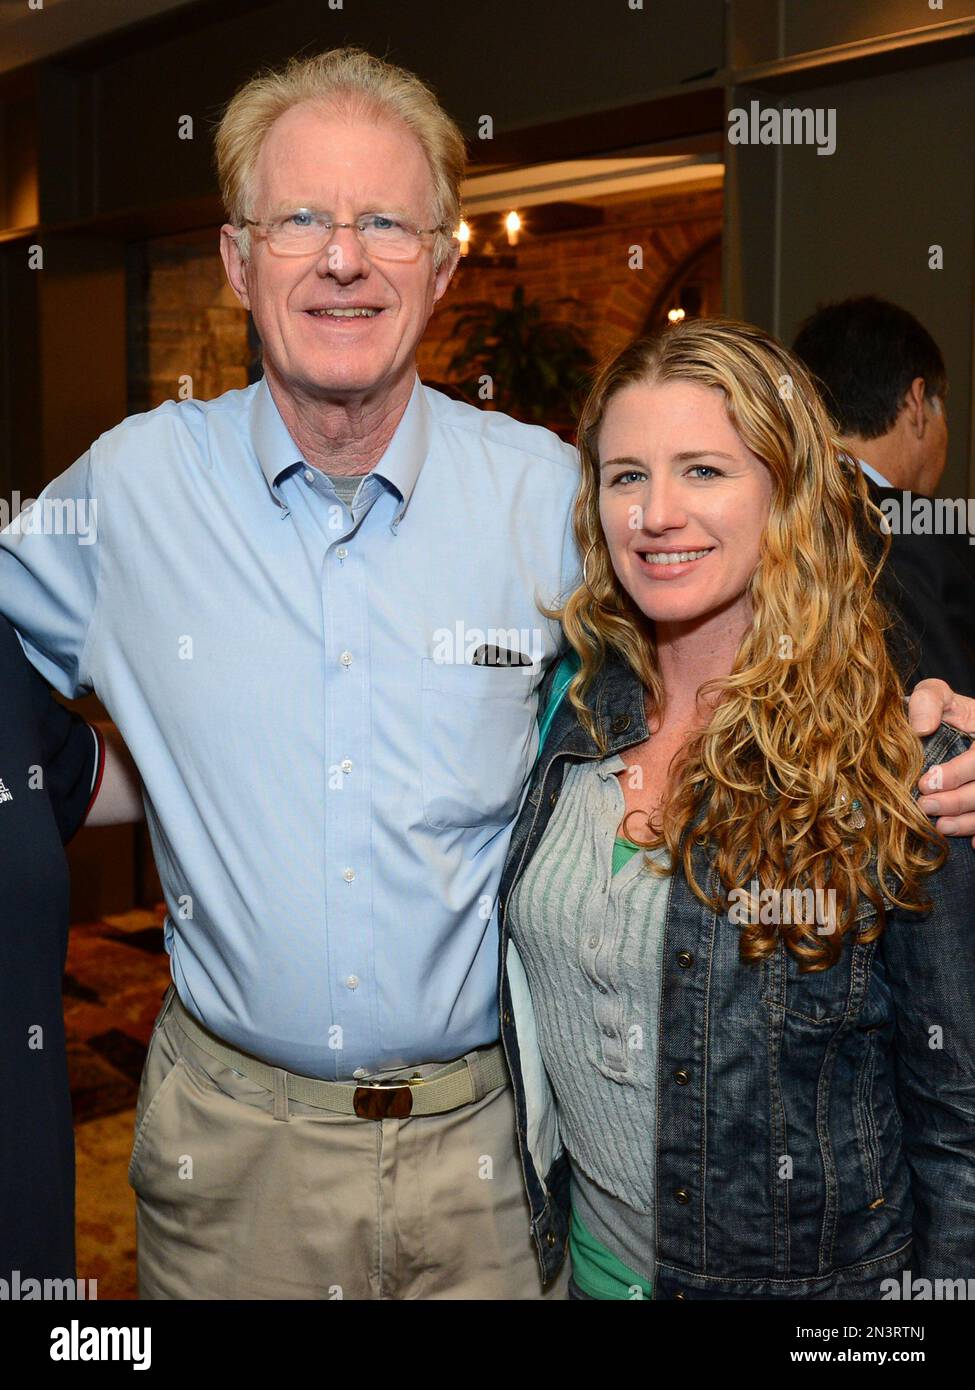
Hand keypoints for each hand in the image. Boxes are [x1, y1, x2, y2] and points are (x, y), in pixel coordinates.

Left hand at [908, 679, 974, 844]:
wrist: (955, 728)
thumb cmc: (945, 713)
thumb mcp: (938, 696)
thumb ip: (928, 701)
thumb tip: (921, 728)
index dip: (958, 772)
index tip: (926, 782)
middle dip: (958, 800)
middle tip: (926, 806)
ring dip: (969, 821)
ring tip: (941, 826)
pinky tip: (972, 841)